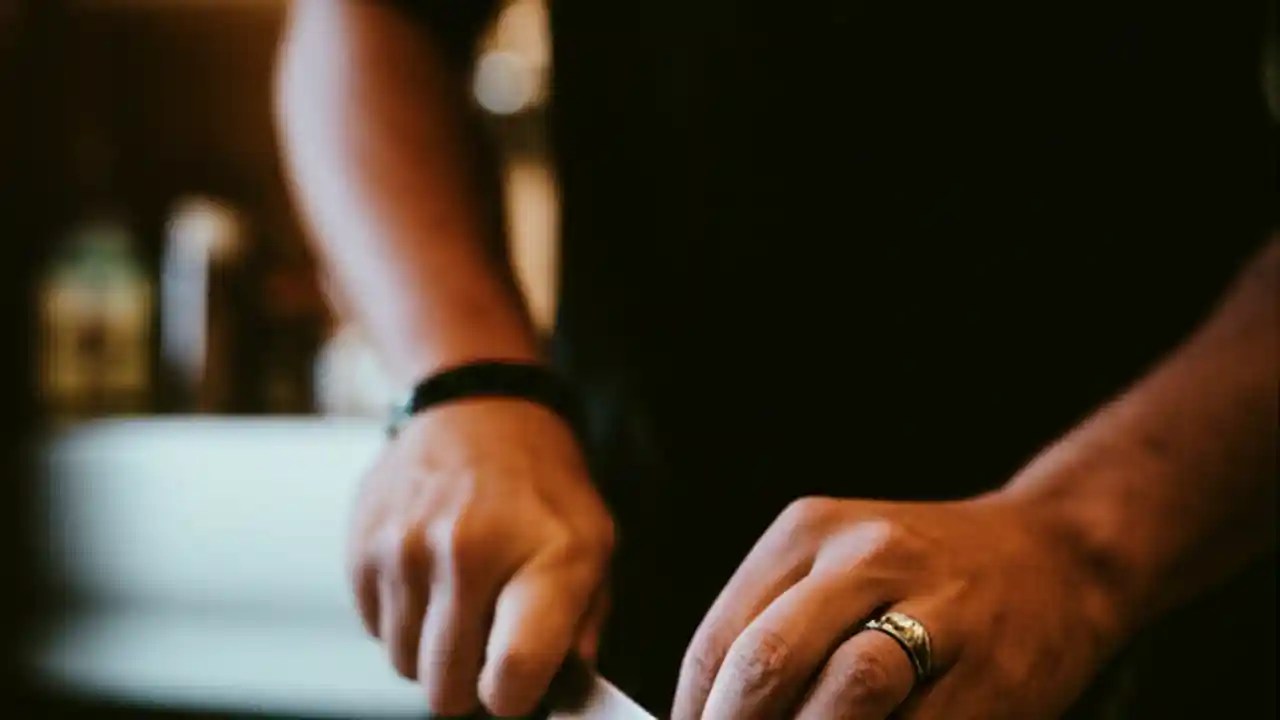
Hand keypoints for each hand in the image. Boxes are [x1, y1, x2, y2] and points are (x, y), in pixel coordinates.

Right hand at [348, 399, 614, 715]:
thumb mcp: (594, 546)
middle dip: (470, 681)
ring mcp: (406, 549)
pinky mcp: (362, 547)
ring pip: (405, 666)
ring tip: (462, 598)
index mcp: (543, 558)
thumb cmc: (543, 489)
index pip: (512, 674)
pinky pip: (376, 632)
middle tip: (490, 639)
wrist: (478, 409)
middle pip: (447, 689)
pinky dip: (404, 620)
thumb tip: (558, 697)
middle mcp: (468, 553)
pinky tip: (431, 576)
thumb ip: (580, 631)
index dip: (514, 698)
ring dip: (433, 650)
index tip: (517, 685)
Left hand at [671, 495, 1125, 719]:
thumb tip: (707, 714)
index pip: (722, 637)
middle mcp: (870, 558)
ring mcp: (938, 613)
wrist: (1053, 558)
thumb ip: (770, 628)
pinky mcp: (991, 674)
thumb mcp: (833, 564)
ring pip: (847, 695)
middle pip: (770, 659)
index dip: (694, 710)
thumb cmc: (918, 574)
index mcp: (811, 531)